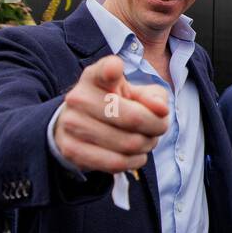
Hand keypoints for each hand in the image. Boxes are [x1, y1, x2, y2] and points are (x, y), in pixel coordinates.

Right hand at [53, 55, 170, 172]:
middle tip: (158, 128)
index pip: (103, 70)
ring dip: (146, 146)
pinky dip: (135, 161)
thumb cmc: (118, 106)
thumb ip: (154, 97)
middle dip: (156, 127)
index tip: (115, 69)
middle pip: (134, 118)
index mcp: (95, 77)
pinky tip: (136, 155)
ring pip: (128, 143)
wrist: (82, 126)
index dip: (111, 70)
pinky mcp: (70, 149)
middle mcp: (78, 97)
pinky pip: (115, 162)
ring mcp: (71, 123)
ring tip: (145, 141)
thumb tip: (161, 109)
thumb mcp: (139, 95)